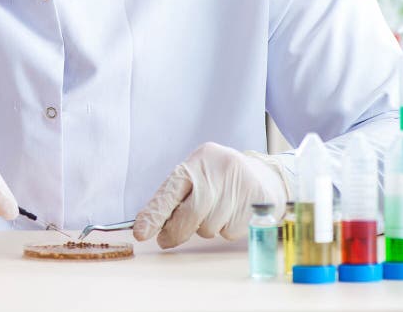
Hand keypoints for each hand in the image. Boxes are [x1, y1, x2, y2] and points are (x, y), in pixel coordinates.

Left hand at [132, 142, 290, 248]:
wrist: (262, 174)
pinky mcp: (256, 201)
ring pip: (209, 227)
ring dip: (206, 228)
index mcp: (196, 163)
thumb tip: (151, 225)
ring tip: (215, 212)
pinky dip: (226, 229)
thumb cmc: (219, 179)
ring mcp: (238, 185)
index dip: (155, 214)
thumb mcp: (195, 178)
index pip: (171, 190)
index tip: (140, 233)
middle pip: (191, 214)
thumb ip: (175, 198)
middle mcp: (217, 170)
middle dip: (176, 232)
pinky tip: (232, 214)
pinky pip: (230, 232)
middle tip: (167, 239)